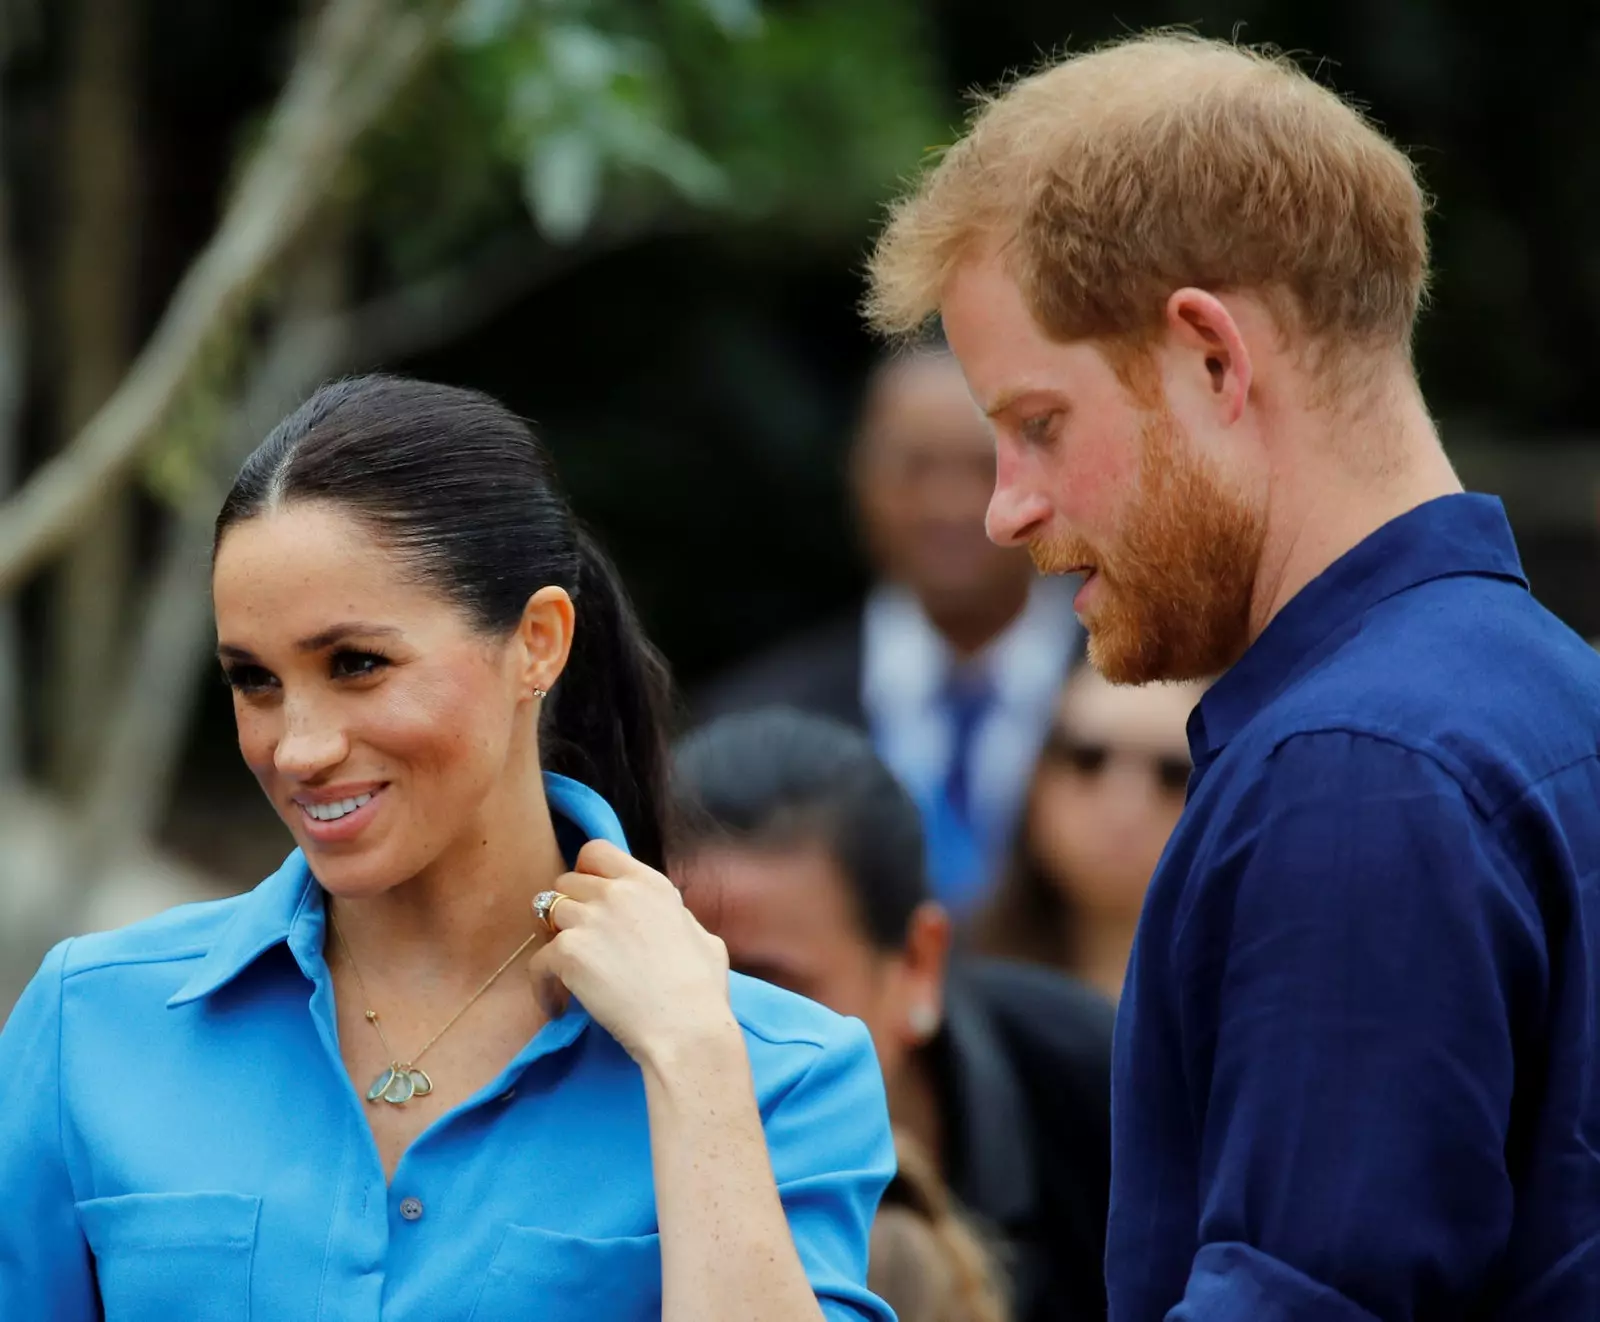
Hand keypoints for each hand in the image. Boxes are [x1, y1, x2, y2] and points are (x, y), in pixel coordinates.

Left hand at [527, 840, 737, 1069]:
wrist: (686, 1027)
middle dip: (569, 908)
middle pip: (566, 882)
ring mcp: (589, 920)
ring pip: (547, 915)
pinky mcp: (568, 952)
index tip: (588, 896)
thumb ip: (676, 918)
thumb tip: (669, 918)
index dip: (586, 871)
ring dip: (554, 940)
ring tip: (564, 973)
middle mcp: (616, 893)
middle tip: (578, 940)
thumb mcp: (703, 937)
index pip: (597, 851)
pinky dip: (542, 985)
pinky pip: (537, 961)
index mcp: (649, 883)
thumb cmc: (703, 990)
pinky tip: (558, 1006)